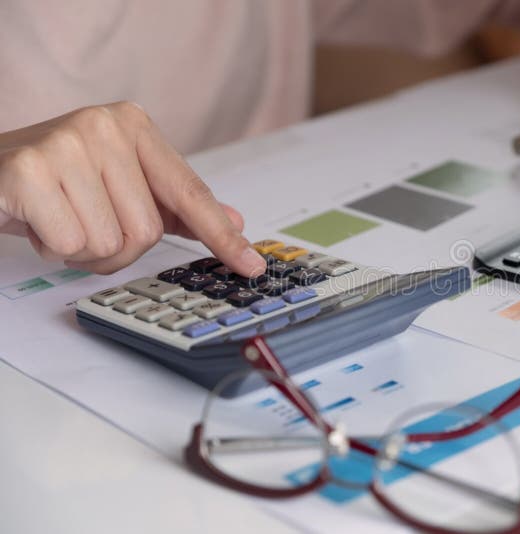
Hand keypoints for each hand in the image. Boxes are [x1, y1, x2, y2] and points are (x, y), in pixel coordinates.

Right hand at [0, 102, 265, 275]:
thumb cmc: (56, 183)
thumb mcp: (119, 186)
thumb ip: (176, 204)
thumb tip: (234, 221)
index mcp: (134, 126)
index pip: (191, 192)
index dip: (222, 234)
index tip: (253, 265)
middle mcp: (105, 126)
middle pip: (148, 231)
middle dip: (116, 247)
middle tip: (85, 223)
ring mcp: (66, 144)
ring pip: (111, 242)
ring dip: (84, 250)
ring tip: (59, 219)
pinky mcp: (30, 171)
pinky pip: (71, 244)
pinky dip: (53, 248)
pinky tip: (37, 221)